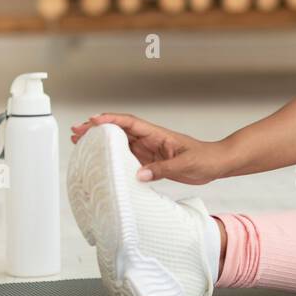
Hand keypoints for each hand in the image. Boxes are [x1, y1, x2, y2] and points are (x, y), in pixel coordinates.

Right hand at [70, 113, 232, 184]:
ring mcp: (151, 150)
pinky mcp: (153, 162)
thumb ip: (162, 169)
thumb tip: (138, 174)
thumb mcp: (186, 164)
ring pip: (122, 144)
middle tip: (77, 132)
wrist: (218, 164)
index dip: (111, 120)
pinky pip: (130, 159)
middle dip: (98, 130)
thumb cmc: (206, 158)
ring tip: (82, 144)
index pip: (130, 123)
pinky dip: (115, 159)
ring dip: (103, 144)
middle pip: (120, 132)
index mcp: (158, 134)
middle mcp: (151, 140)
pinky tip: (104, 163)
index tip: (92, 121)